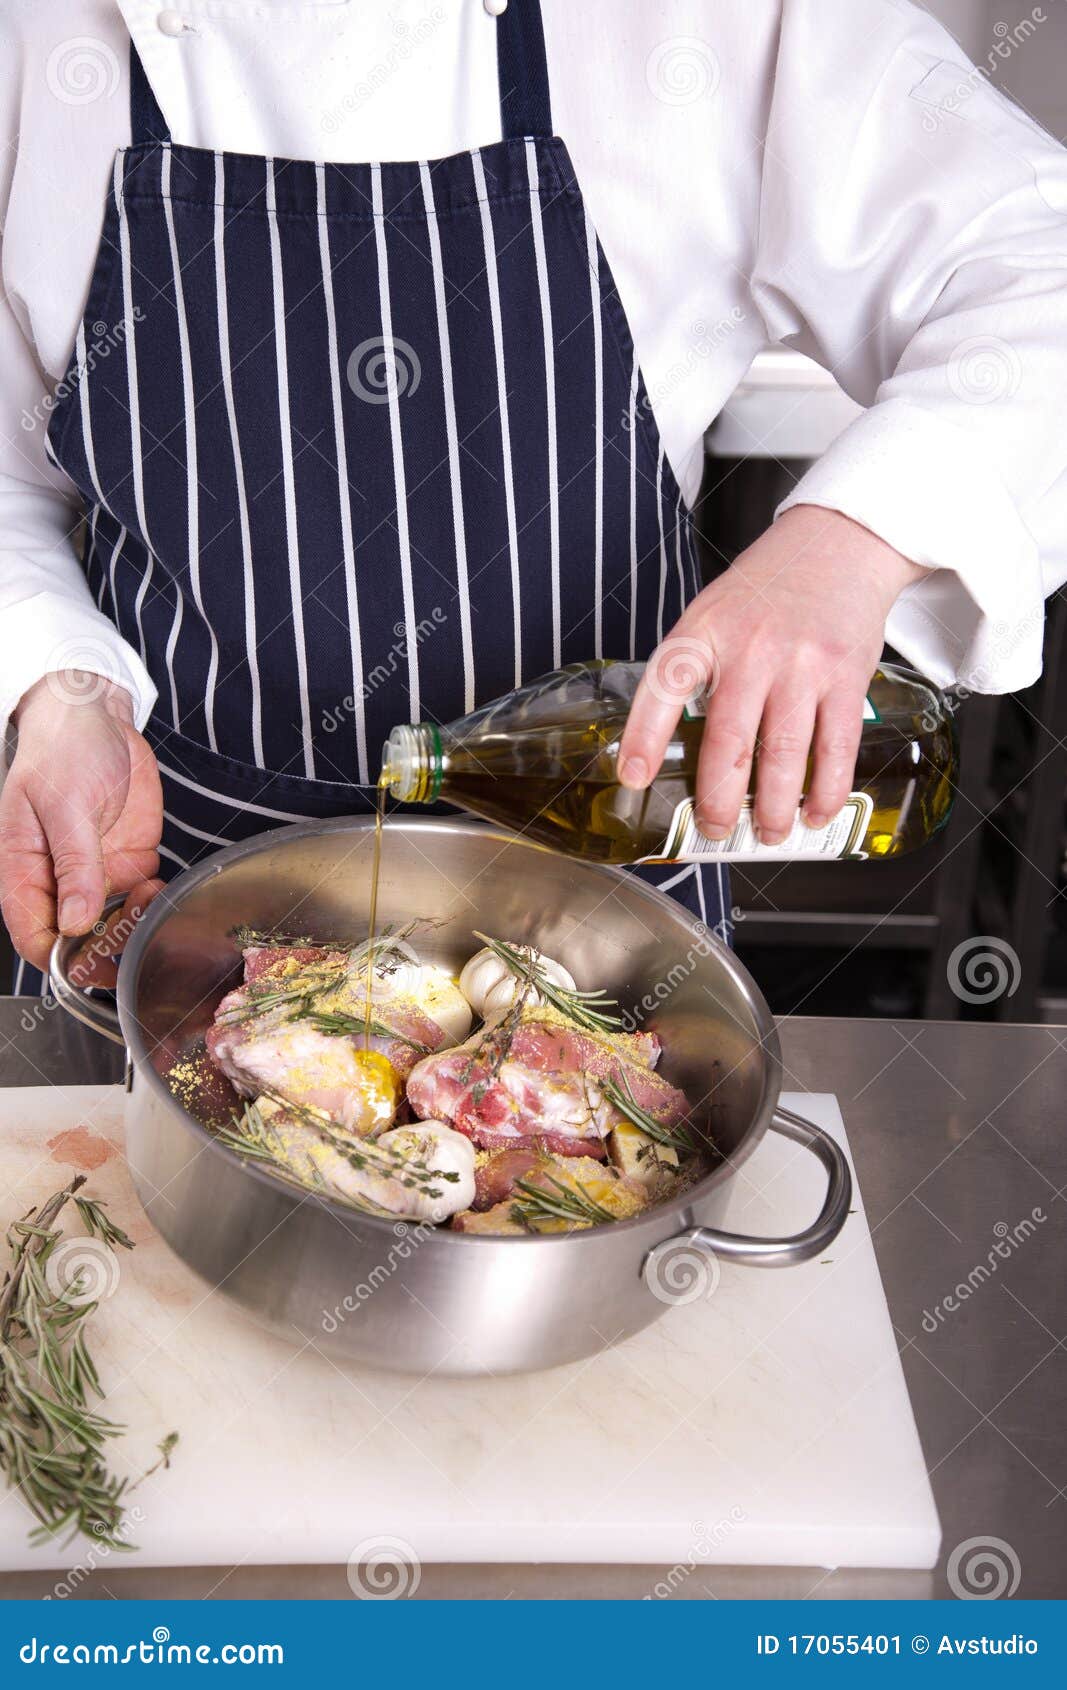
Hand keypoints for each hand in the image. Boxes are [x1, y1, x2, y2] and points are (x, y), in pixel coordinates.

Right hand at [0, 673, 163, 974]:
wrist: (97, 715)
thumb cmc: (63, 750)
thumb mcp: (66, 805)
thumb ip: (74, 865)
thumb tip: (75, 921)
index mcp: (25, 871)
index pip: (34, 937)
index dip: (61, 958)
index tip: (91, 957)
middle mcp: (59, 881)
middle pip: (76, 941)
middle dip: (105, 948)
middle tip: (131, 931)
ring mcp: (95, 875)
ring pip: (112, 927)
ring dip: (133, 928)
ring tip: (148, 898)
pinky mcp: (128, 862)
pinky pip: (142, 901)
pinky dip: (154, 905)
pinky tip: (159, 889)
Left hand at [619, 506, 924, 843]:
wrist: (840, 543)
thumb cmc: (768, 588)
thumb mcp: (712, 613)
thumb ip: (693, 670)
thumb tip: (665, 746)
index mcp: (704, 632)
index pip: (664, 687)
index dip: (644, 737)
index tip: (633, 778)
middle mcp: (750, 649)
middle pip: (729, 742)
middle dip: (719, 801)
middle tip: (714, 831)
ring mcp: (801, 664)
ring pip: (783, 754)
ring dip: (774, 807)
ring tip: (767, 833)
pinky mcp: (846, 676)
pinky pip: (836, 747)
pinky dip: (826, 789)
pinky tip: (816, 813)